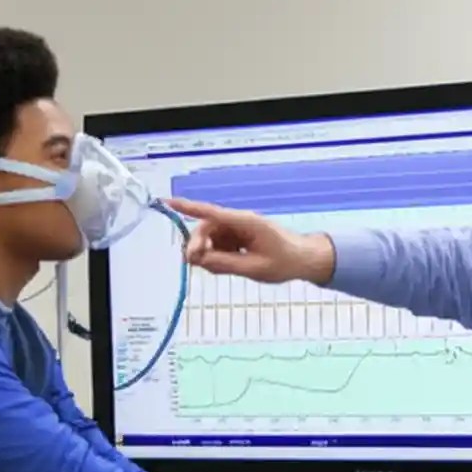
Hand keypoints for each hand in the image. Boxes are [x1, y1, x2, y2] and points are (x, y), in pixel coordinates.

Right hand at [165, 197, 335, 283]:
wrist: (304, 260)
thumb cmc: (284, 262)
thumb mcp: (254, 268)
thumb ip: (225, 264)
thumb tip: (199, 260)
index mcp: (245, 222)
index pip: (211, 213)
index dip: (187, 207)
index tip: (167, 202)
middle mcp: (238, 222)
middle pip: (206, 228)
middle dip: (197, 245)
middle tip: (194, 263)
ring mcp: (238, 230)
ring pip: (211, 239)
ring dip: (208, 254)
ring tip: (221, 269)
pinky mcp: (238, 238)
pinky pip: (219, 245)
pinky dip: (218, 256)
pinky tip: (230, 266)